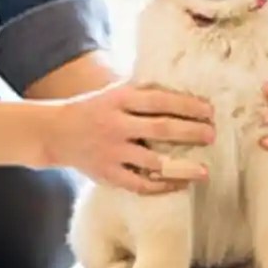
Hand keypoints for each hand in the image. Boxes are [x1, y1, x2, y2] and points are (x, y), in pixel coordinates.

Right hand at [45, 82, 215, 193]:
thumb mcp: (113, 91)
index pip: (159, 100)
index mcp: (119, 99)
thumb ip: (142, 90)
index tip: (209, 111)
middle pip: (160, 128)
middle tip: (212, 135)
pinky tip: (180, 184)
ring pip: (152, 160)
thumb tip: (180, 81)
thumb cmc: (93, 108)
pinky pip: (139, 183)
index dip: (187, 105)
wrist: (54, 132)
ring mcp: (111, 152)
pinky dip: (162, 186)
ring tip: (204, 170)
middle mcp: (116, 124)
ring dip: (181, 166)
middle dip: (190, 132)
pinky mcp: (108, 174)